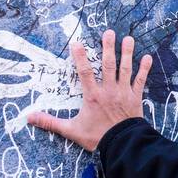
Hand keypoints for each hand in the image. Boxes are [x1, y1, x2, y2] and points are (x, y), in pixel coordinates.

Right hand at [25, 30, 150, 151]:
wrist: (122, 145)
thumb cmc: (97, 137)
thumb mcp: (71, 130)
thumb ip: (50, 122)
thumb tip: (29, 117)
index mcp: (92, 96)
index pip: (84, 72)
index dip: (80, 57)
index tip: (77, 43)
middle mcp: (108, 90)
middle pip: (108, 65)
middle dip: (108, 48)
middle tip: (108, 32)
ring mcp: (123, 92)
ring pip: (125, 69)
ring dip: (127, 53)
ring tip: (128, 38)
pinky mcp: (135, 97)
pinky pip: (140, 80)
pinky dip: (144, 69)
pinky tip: (148, 57)